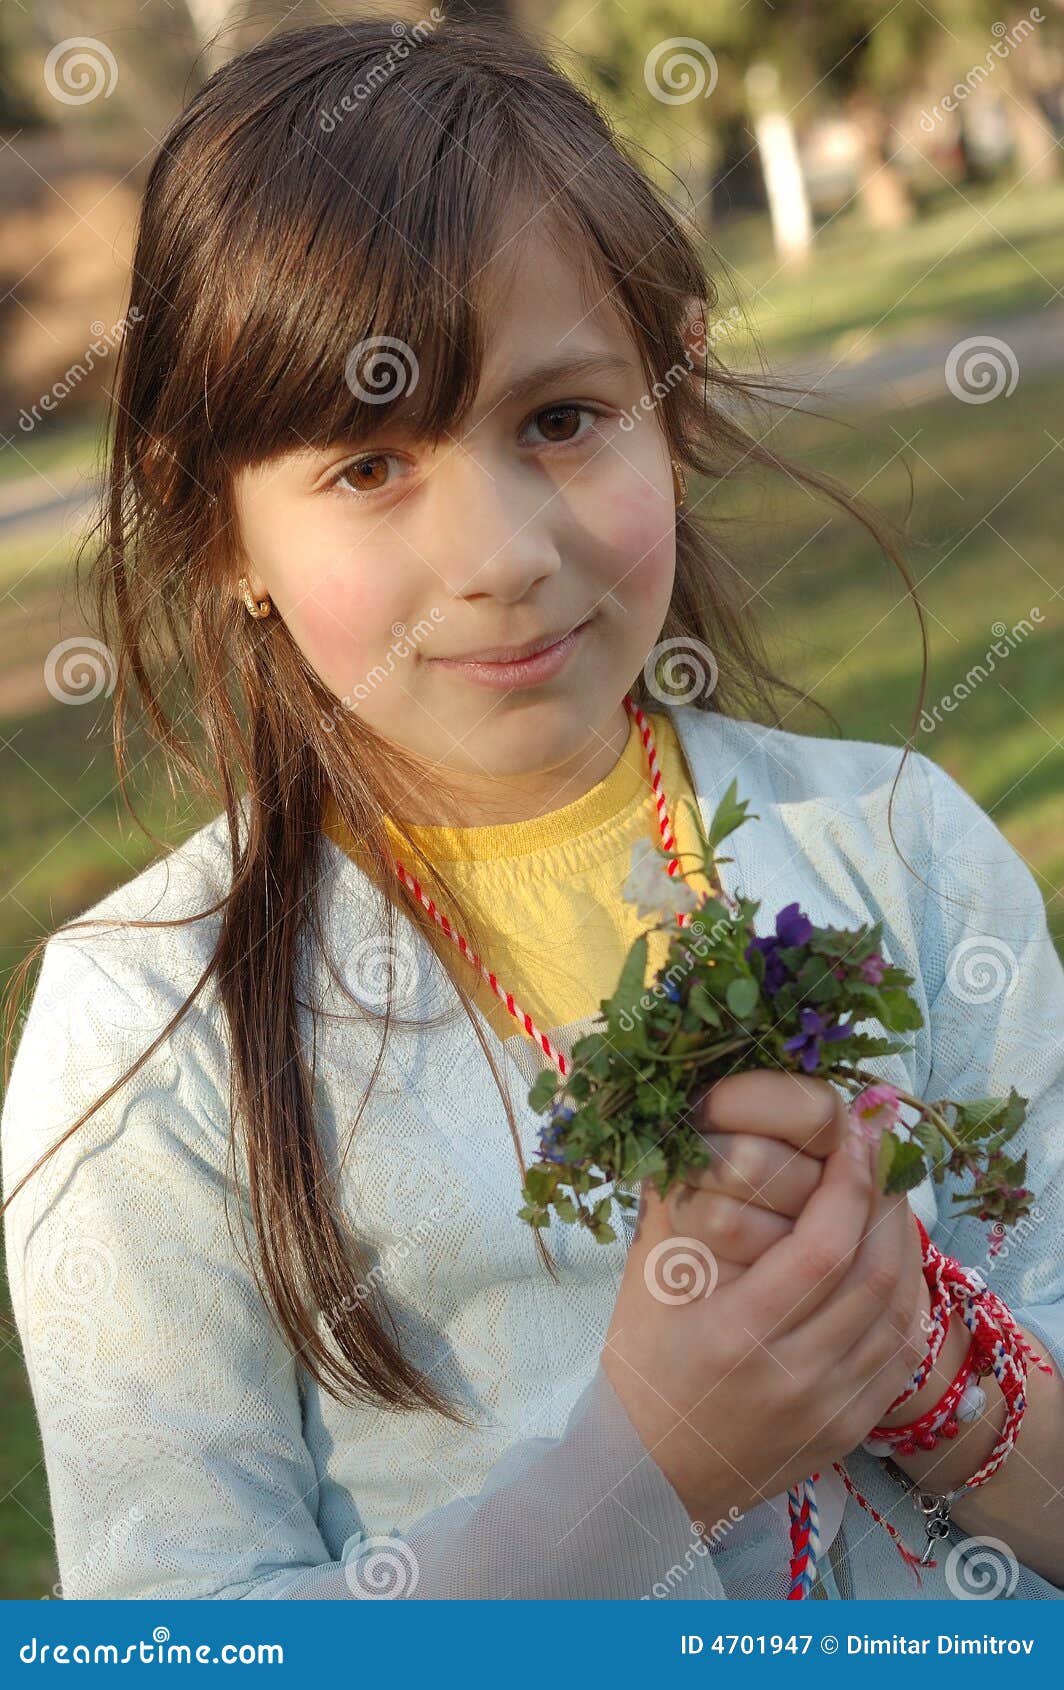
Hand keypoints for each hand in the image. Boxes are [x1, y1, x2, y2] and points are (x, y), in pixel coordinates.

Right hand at [602, 1084, 928, 1522]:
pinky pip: (898, 1352)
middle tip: (880, 1152)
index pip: (823, 1248)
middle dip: (886, 1201)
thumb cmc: (642, 1365)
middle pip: (875, 1274)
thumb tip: (706, 1124)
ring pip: (898, 1311)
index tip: (852, 1135)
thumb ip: (676, 1204)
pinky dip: (903, 1297)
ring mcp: (828, 1409)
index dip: (849, 1183)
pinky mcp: (849, 1429)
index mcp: (735, 1334)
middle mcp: (792, 1376)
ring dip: (902, 1244)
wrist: (651, 1474)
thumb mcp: (643, 1281)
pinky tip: (888, 1259)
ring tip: (888, 1196)